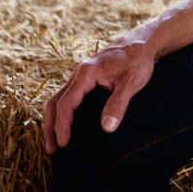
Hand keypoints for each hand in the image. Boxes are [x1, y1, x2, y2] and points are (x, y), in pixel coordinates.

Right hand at [42, 38, 155, 153]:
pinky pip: (68, 96)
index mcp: (86, 73)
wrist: (142, 42)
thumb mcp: (131, 82)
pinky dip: (62, 112)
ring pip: (59, 99)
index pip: (66, 103)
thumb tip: (107, 127)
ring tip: (55, 141)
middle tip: (52, 149)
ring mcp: (80, 76)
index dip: (62, 125)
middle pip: (54, 102)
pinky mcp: (86, 79)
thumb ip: (118, 104)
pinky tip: (68, 124)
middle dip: (50, 126)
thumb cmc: (137, 60)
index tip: (63, 143)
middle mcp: (78, 74)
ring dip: (54, 120)